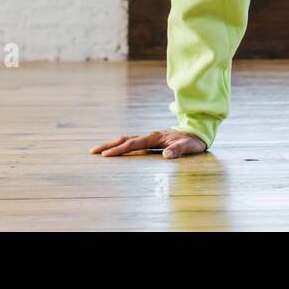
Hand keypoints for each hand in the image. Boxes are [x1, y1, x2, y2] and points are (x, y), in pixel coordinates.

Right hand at [91, 129, 207, 159]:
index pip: (133, 144)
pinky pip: (131, 142)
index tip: (106, 156)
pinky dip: (120, 145)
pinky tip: (115, 150)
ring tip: (98, 151)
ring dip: (112, 144)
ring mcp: (148, 137)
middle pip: (125, 139)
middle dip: (108, 145)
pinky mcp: (150, 140)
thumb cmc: (192, 141)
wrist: (197, 131)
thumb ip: (178, 150)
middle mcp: (149, 135)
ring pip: (126, 139)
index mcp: (155, 136)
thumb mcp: (189, 146)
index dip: (120, 150)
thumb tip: (166, 156)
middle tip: (92, 152)